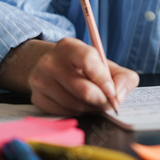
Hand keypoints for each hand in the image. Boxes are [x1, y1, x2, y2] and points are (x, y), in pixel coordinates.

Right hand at [0, 38, 138, 115]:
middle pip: (82, 89)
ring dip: (90, 108)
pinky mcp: (36, 98)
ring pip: (75, 105)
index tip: (112, 92)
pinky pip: (63, 113)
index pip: (88, 60)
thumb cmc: (85, 67)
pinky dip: (77, 113)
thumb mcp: (105, 64)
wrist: (52, 67)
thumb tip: (118, 96)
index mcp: (69, 47)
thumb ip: (123, 77)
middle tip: (107, 102)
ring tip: (93, 102)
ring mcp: (40, 80)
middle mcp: (50, 61)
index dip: (104, 80)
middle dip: (101, 100)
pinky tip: (79, 104)